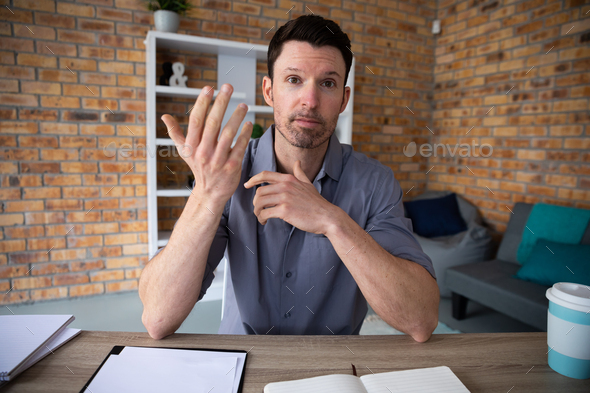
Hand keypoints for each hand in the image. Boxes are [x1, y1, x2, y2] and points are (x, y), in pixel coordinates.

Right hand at [162, 84, 251, 204]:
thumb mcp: (185, 152)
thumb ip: (175, 133)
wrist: (210, 193)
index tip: (208, 88)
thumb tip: (164, 116)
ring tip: (243, 105)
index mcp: (191, 146)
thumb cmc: (199, 168)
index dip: (202, 103)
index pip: (196, 120)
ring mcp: (217, 160)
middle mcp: (203, 152)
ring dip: (236, 117)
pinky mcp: (232, 167)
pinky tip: (248, 124)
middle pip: (212, 123)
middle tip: (228, 87)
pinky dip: (244, 134)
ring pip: (228, 134)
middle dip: (221, 103)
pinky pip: (239, 147)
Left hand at [244, 161, 336, 234]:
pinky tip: (265, 222)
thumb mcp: (308, 184)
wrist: (326, 216)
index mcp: (289, 179)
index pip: (265, 175)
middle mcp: (285, 186)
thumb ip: (300, 173)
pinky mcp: (285, 211)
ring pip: (259, 202)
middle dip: (255, 202)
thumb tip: (297, 162)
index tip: (246, 185)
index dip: (253, 179)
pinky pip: (265, 213)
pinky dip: (261, 218)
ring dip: (257, 211)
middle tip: (259, 209)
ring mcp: (285, 198)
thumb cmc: (317, 202)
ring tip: (261, 217)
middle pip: (259, 191)